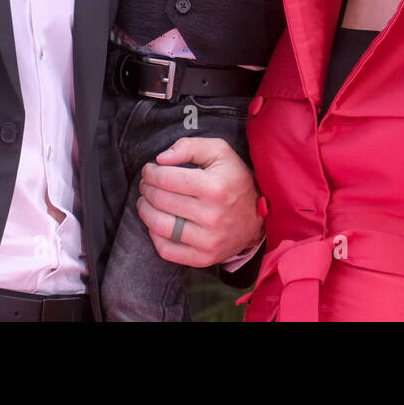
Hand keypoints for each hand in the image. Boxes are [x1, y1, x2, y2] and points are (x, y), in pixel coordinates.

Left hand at [136, 136, 263, 267]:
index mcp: (214, 187)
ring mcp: (208, 240)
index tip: (150, 170)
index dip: (151, 172)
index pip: (166, 179)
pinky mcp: (204, 258)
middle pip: (160, 200)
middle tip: (146, 184)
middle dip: (147, 189)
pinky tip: (156, 223)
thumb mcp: (220, 152)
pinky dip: (154, 236)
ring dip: (145, 211)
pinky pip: (166, 250)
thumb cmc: (235, 180)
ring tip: (146, 202)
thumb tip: (161, 159)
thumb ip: (189, 146)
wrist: (258, 218)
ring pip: (159, 226)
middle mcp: (212, 216)